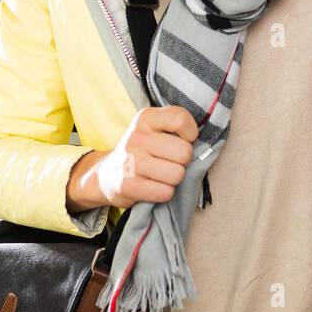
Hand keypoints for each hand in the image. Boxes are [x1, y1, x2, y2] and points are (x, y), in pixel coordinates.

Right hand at [80, 105, 198, 209]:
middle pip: (185, 152)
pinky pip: (165, 193)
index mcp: (146, 118)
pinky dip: (164, 193)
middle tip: (170, 161)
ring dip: (174, 178)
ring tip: (161, 174)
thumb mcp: (155, 127)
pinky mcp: (127, 185)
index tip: (183, 139)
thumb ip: (177, 125)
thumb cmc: (142, 149)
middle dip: (183, 161)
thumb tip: (204, 139)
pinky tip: (153, 186)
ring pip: (177, 174)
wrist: (107, 173)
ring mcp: (130, 162)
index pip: (181, 119)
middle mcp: (137, 137)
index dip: (190, 133)